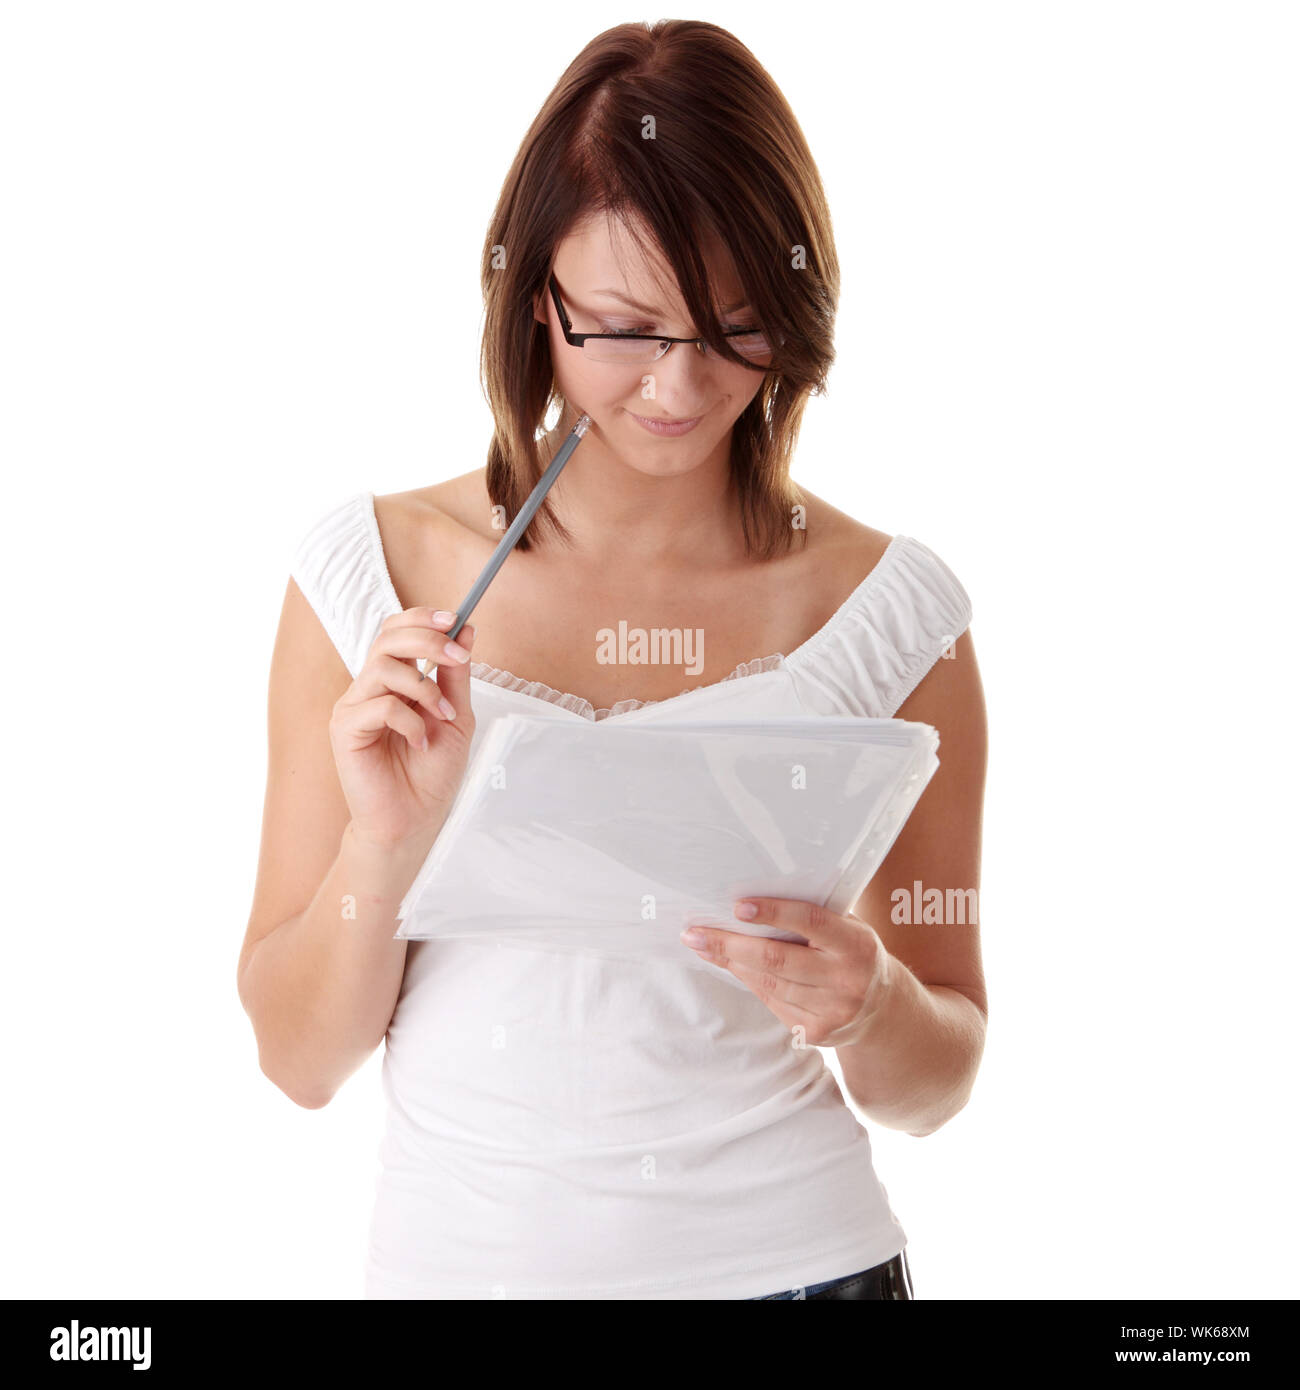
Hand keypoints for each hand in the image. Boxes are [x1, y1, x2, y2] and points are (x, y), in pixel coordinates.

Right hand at [329, 607, 476, 852]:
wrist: (415, 821)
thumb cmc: (431, 774)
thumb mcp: (456, 717)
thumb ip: (456, 676)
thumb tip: (465, 630)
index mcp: (394, 682)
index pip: (396, 631)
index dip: (421, 619)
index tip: (454, 619)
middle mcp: (369, 688)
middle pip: (387, 638)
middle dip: (427, 640)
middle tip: (457, 656)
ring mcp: (354, 707)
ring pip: (383, 667)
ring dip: (424, 687)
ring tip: (443, 716)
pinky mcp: (345, 729)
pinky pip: (379, 705)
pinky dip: (410, 721)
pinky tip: (421, 743)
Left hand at [680, 897, 891, 1046]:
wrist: (882, 1009)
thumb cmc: (852, 953)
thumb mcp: (848, 928)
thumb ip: (813, 915)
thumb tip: (751, 900)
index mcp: (856, 944)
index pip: (811, 922)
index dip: (773, 913)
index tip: (738, 906)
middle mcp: (846, 979)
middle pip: (777, 959)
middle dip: (730, 944)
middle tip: (695, 933)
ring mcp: (832, 1011)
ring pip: (768, 982)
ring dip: (731, 962)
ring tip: (702, 946)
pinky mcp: (815, 1033)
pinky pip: (771, 1001)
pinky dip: (748, 980)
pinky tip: (730, 965)